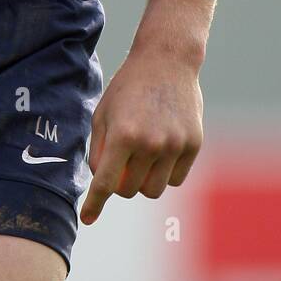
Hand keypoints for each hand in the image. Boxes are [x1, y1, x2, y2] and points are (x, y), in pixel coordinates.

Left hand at [80, 45, 202, 223]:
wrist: (166, 61)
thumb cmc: (128, 88)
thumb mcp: (103, 113)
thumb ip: (99, 149)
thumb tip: (101, 182)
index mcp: (123, 135)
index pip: (106, 183)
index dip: (95, 204)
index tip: (87, 219)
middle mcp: (150, 144)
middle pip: (131, 191)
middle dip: (122, 183)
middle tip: (121, 163)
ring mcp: (175, 145)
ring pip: (155, 189)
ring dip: (144, 180)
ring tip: (142, 154)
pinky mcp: (194, 145)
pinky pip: (176, 178)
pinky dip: (165, 172)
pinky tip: (162, 148)